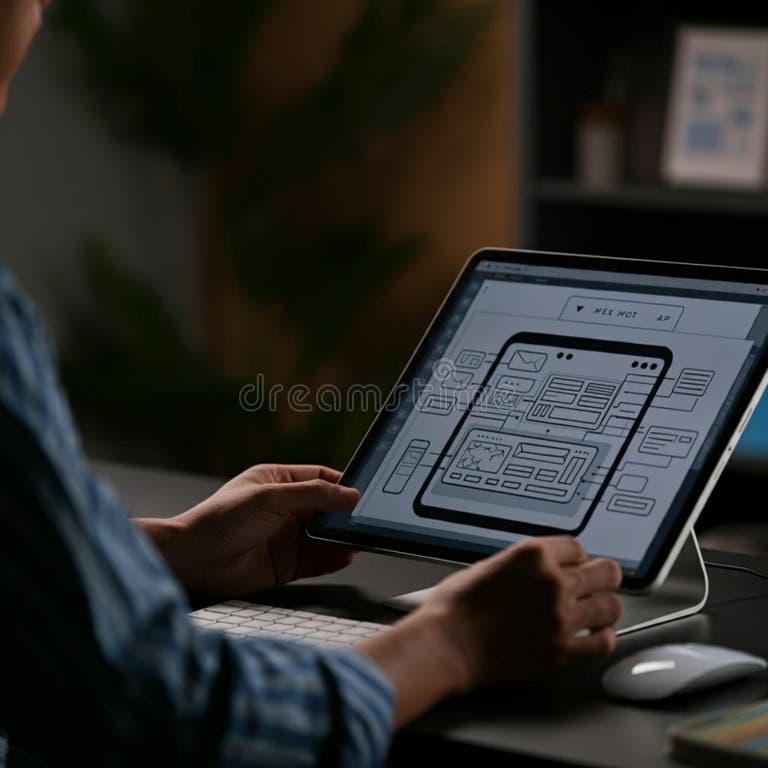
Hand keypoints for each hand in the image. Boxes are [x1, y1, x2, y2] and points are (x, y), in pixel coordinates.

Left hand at [138, 464, 359, 601]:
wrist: (193, 561)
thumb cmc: (219, 521)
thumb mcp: (270, 498)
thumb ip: (312, 494)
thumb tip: (349, 494)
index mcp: (278, 482)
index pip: (319, 478)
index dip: (342, 485)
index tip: (363, 492)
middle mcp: (284, 509)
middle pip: (326, 509)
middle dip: (345, 514)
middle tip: (366, 518)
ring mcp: (285, 537)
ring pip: (324, 536)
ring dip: (342, 538)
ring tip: (361, 538)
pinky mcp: (285, 564)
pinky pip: (317, 560)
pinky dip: (333, 559)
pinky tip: (345, 556)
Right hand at [360, 536, 621, 725]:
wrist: (446, 644)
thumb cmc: (455, 606)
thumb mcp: (488, 565)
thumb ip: (523, 565)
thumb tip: (540, 571)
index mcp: (533, 555)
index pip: (578, 547)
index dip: (576, 557)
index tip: (574, 565)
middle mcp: (553, 582)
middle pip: (606, 572)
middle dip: (601, 577)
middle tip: (596, 583)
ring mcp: (561, 618)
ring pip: (612, 606)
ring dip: (604, 607)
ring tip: (596, 610)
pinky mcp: (562, 652)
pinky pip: (603, 643)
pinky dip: (602, 638)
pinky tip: (593, 636)